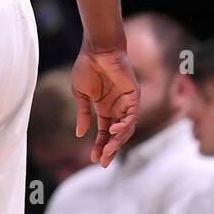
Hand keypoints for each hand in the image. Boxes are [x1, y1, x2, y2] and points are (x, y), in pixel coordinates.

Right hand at [71, 44, 138, 166]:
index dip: (99, 146)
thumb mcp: (81, 94)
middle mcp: (117, 109)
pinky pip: (132, 116)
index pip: (103, 133)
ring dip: (117, 141)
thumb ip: (82, 113)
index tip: (93, 159)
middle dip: (109, 149)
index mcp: (104, 109)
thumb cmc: (87, 67)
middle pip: (116, 135)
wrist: (97, 50)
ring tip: (108, 151)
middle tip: (103, 163)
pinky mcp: (134, 96)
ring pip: (126, 129)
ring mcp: (126, 103)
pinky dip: (124, 125)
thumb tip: (79, 134)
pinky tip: (114, 131)